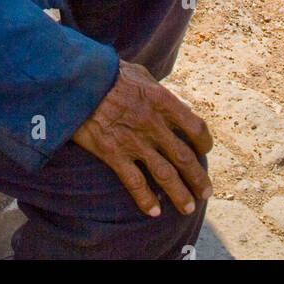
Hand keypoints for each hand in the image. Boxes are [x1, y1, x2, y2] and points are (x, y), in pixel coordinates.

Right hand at [71, 60, 212, 217]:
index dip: (204, 143)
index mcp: (162, 101)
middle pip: (185, 157)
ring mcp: (133, 140)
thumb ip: (157, 90)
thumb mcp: (140, 74)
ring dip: (180, 194)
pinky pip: (135, 183)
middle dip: (198, 178)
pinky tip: (154, 211)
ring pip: (165, 175)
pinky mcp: (113, 153)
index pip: (195, 127)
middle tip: (205, 192)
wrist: (78, 79)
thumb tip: (169, 100)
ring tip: (188, 208)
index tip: (204, 151)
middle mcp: (153, 123)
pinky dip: (146, 199)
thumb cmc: (109, 72)